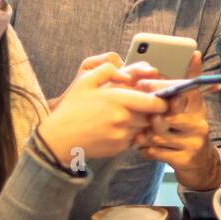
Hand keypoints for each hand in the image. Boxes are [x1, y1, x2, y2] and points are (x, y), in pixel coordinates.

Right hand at [37, 63, 168, 161]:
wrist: (59, 138)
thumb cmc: (73, 108)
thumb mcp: (86, 82)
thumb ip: (108, 70)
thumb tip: (128, 74)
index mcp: (118, 100)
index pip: (155, 102)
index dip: (161, 101)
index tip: (158, 99)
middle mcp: (123, 119)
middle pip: (152, 115)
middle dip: (150, 111)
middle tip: (139, 107)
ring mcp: (122, 135)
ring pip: (144, 127)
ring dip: (139, 122)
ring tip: (121, 117)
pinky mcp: (119, 148)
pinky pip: (134, 139)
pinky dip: (130, 133)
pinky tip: (114, 128)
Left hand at [132, 51, 220, 190]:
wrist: (199, 164)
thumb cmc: (188, 129)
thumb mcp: (191, 106)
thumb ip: (188, 83)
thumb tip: (195, 54)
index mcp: (198, 108)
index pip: (186, 91)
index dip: (163, 87)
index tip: (144, 84)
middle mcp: (199, 124)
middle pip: (168, 114)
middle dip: (150, 113)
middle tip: (136, 112)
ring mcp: (192, 143)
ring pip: (159, 134)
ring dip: (145, 134)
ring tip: (139, 133)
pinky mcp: (183, 159)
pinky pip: (156, 151)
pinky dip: (145, 149)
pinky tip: (143, 146)